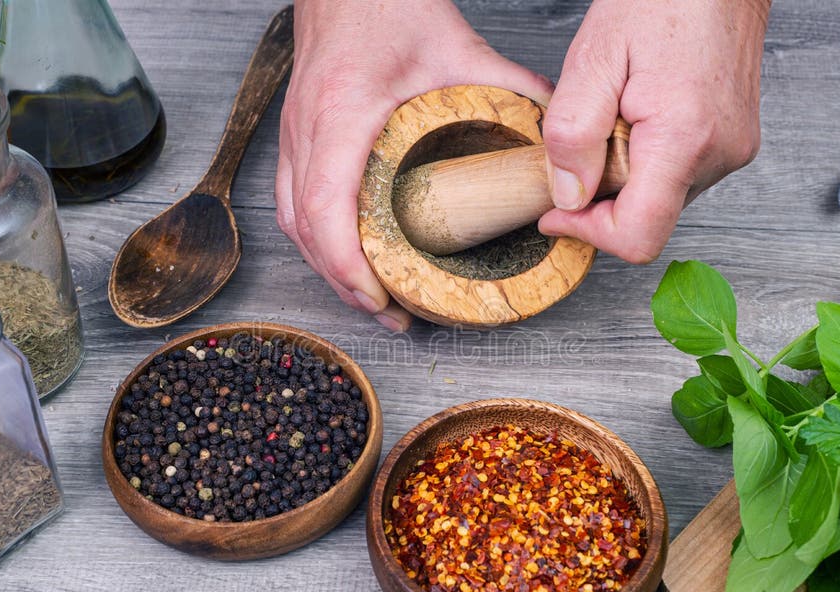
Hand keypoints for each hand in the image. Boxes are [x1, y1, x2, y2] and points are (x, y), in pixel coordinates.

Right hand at [277, 0, 551, 329]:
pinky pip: (289, 202)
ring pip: (291, 221)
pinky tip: (344, 254)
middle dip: (343, 282)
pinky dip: (315, 239)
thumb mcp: (459, 48)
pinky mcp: (293, 135)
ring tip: (370, 296)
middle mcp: (306, 129)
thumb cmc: (385, 5)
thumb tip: (550, 139)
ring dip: (326, 266)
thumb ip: (511, 91)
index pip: (326, 207)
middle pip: (304, 230)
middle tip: (389, 313)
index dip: (347, 265)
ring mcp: (292, 134)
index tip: (378, 298)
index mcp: (343, 113)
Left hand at [539, 0, 770, 262]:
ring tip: (617, 116)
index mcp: (685, 139)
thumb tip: (567, 196)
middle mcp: (719, 153)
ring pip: (660, 198)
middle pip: (646, 219)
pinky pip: (678, 174)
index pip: (637, 236)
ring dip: (623, 174)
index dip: (587, 233)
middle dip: (601, 194)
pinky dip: (647, 159)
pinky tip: (639, 115)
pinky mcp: (733, 141)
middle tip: (584, 142)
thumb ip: (572, 134)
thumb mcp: (594, 60)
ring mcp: (731, 149)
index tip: (556, 213)